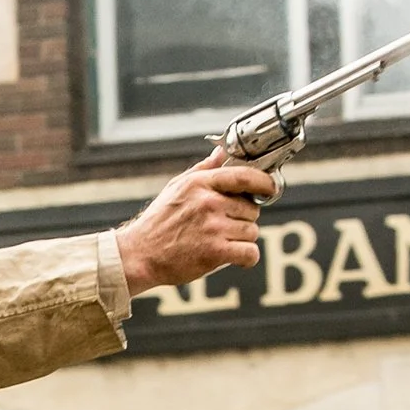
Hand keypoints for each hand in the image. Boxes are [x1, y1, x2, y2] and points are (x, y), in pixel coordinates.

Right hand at [114, 148, 275, 293]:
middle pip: (251, 209)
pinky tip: (234, 257)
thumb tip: (221, 151)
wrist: (139, 255)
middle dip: (243, 219)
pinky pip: (250, 252)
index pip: (243, 175)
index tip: (270, 187)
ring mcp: (213, 227)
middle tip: (223, 226)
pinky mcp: (215, 252)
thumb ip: (203, 169)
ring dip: (242, 239)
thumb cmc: (157, 222)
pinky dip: (246, 257)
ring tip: (220, 241)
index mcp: (200, 183)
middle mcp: (208, 202)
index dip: (263, 181)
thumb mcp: (176, 187)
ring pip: (252, 231)